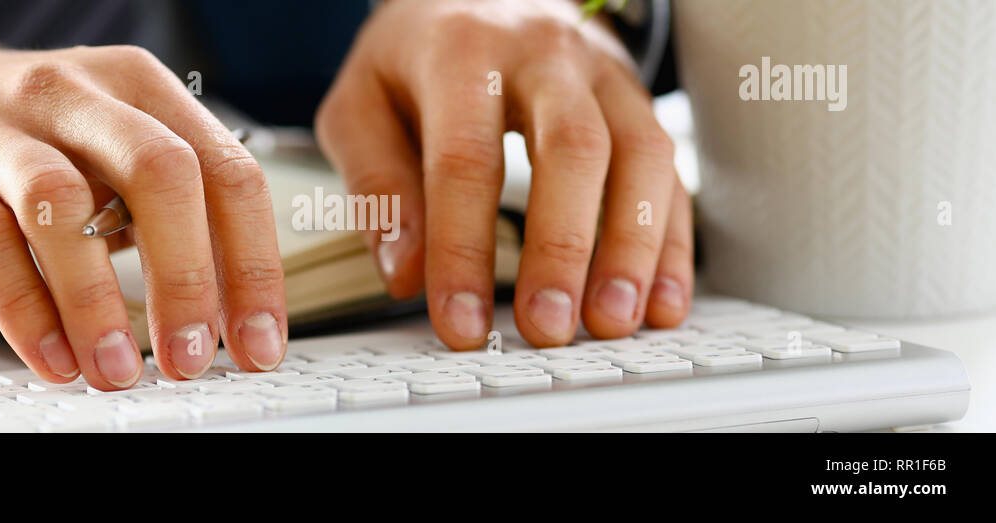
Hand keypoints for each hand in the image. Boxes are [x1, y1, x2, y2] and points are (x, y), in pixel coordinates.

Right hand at [0, 39, 287, 388]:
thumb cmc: (18, 141)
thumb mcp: (104, 147)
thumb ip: (163, 209)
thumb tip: (225, 312)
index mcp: (139, 87)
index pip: (226, 170)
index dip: (252, 264)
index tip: (259, 340)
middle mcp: (74, 94)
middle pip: (161, 174)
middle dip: (189, 279)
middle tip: (192, 357)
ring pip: (65, 207)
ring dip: (100, 303)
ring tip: (117, 370)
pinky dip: (25, 311)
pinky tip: (53, 358)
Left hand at [315, 0, 692, 349]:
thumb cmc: (415, 57)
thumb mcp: (362, 104)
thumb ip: (377, 184)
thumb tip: (405, 273)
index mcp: (462, 53)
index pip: (465, 160)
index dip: (463, 249)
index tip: (460, 321)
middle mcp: (543, 55)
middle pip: (572, 150)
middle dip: (563, 250)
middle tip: (548, 328)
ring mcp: (602, 74)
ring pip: (640, 156)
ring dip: (634, 249)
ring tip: (612, 322)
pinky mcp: (639, 99)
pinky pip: (670, 170)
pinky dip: (671, 242)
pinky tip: (659, 300)